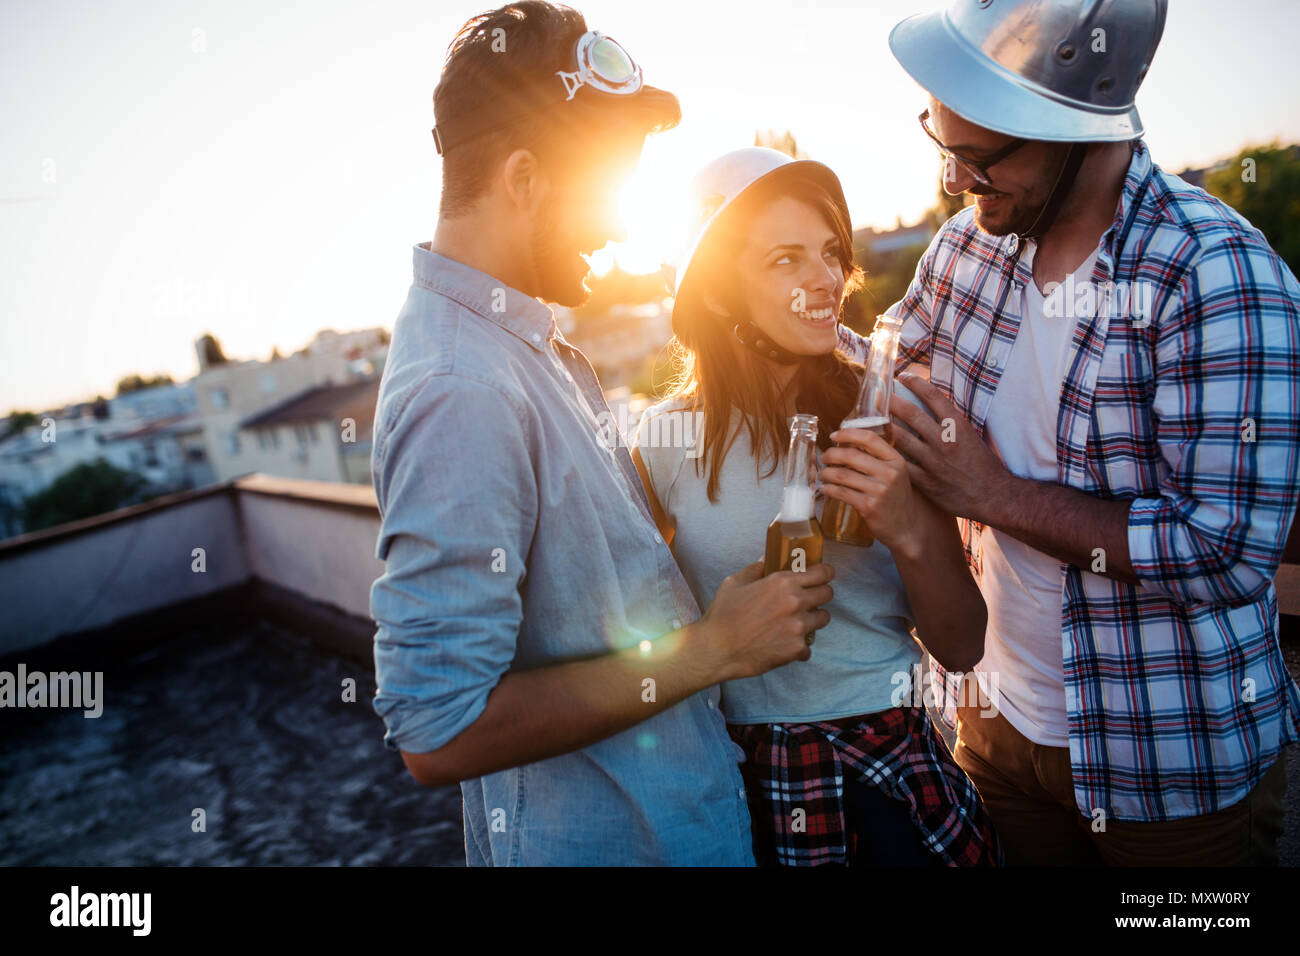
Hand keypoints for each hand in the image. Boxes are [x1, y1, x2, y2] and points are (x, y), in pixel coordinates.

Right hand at [696, 559, 834, 680]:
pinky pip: (809, 647)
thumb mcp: (734, 583)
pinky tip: (783, 645)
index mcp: (782, 582)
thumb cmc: (722, 615)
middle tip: (809, 600)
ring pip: (823, 619)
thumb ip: (755, 569)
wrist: (716, 649)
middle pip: (827, 594)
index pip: (822, 573)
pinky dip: (798, 648)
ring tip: (796, 624)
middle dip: (820, 595)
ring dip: (813, 620)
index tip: (823, 576)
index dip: (825, 573)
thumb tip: (765, 559)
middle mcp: (795, 602)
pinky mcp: (796, 649)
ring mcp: (798, 626)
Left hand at [820, 426, 924, 558]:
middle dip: (831, 455)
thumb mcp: (896, 473)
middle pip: (851, 455)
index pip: (870, 438)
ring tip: (823, 474)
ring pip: (842, 475)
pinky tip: (824, 488)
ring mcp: (879, 490)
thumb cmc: (896, 497)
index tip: (834, 435)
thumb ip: (879, 458)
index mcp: (896, 461)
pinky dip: (828, 489)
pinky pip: (841, 492)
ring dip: (826, 473)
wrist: (906, 527)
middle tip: (824, 458)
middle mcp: (890, 473)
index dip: (848, 433)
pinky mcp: (869, 506)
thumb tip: (848, 443)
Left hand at [887, 373, 1014, 520]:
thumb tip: (931, 404)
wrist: (992, 497)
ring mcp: (934, 461)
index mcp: (958, 426)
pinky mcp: (926, 481)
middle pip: (911, 414)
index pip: (933, 396)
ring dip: (883, 426)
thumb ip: (951, 422)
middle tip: (876, 393)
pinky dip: (888, 455)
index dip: (915, 383)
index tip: (902, 376)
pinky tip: (876, 448)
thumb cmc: (982, 465)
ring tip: (869, 418)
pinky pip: (901, 463)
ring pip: (901, 437)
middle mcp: (945, 440)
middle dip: (891, 401)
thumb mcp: (970, 436)